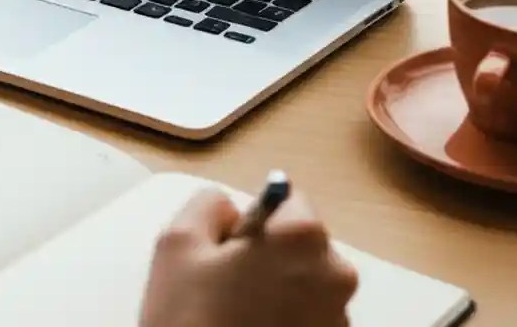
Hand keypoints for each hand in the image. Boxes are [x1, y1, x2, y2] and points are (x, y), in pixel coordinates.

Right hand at [140, 188, 357, 326]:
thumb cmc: (191, 318)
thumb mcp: (176, 243)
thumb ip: (208, 205)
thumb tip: (231, 210)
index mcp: (302, 238)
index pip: (286, 201)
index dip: (252, 222)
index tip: (227, 252)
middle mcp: (335, 274)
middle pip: (300, 244)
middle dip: (269, 257)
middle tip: (226, 286)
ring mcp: (339, 318)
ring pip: (305, 284)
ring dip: (278, 291)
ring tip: (237, 317)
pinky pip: (309, 318)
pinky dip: (286, 322)